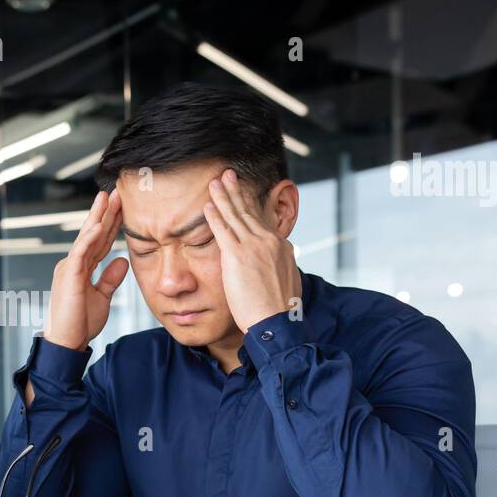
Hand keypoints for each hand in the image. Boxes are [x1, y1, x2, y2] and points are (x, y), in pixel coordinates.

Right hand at [43, 189, 128, 350]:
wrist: (67, 343)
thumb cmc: (80, 323)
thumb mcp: (102, 298)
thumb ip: (110, 278)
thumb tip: (122, 260)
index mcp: (80, 268)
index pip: (99, 242)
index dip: (111, 224)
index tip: (121, 208)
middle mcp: (73, 264)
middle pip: (92, 234)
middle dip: (105, 213)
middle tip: (116, 193)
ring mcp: (69, 268)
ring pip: (86, 238)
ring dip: (97, 217)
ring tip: (107, 198)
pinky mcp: (68, 276)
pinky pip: (80, 253)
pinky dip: (89, 238)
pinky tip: (99, 224)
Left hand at [203, 169, 301, 332]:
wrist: (277, 322)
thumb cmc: (280, 309)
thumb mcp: (288, 280)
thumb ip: (283, 264)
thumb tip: (284, 256)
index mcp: (281, 246)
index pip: (262, 220)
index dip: (250, 205)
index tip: (243, 193)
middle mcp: (269, 241)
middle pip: (249, 211)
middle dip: (236, 192)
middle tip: (227, 175)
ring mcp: (253, 246)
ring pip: (235, 216)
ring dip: (223, 197)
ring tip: (214, 182)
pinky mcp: (238, 256)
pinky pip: (223, 230)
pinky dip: (215, 216)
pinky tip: (208, 205)